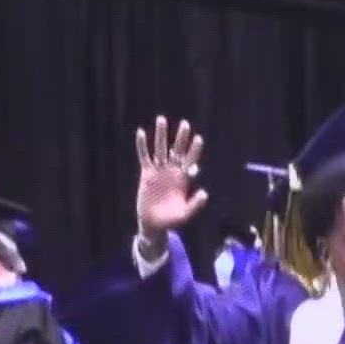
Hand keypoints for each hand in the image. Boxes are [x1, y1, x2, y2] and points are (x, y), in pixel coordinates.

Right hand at [135, 116, 207, 243]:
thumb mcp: (185, 214)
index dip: (194, 150)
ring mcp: (159, 171)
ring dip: (161, 135)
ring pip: (160, 149)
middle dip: (181, 138)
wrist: (154, 224)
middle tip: (185, 124)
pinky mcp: (146, 174)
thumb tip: (204, 193)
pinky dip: (142, 145)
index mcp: (183, 178)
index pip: (190, 160)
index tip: (198, 139)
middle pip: (176, 150)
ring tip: (161, 119)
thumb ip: (195, 204)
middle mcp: (172, 171)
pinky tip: (140, 132)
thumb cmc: (171, 220)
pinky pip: (144, 156)